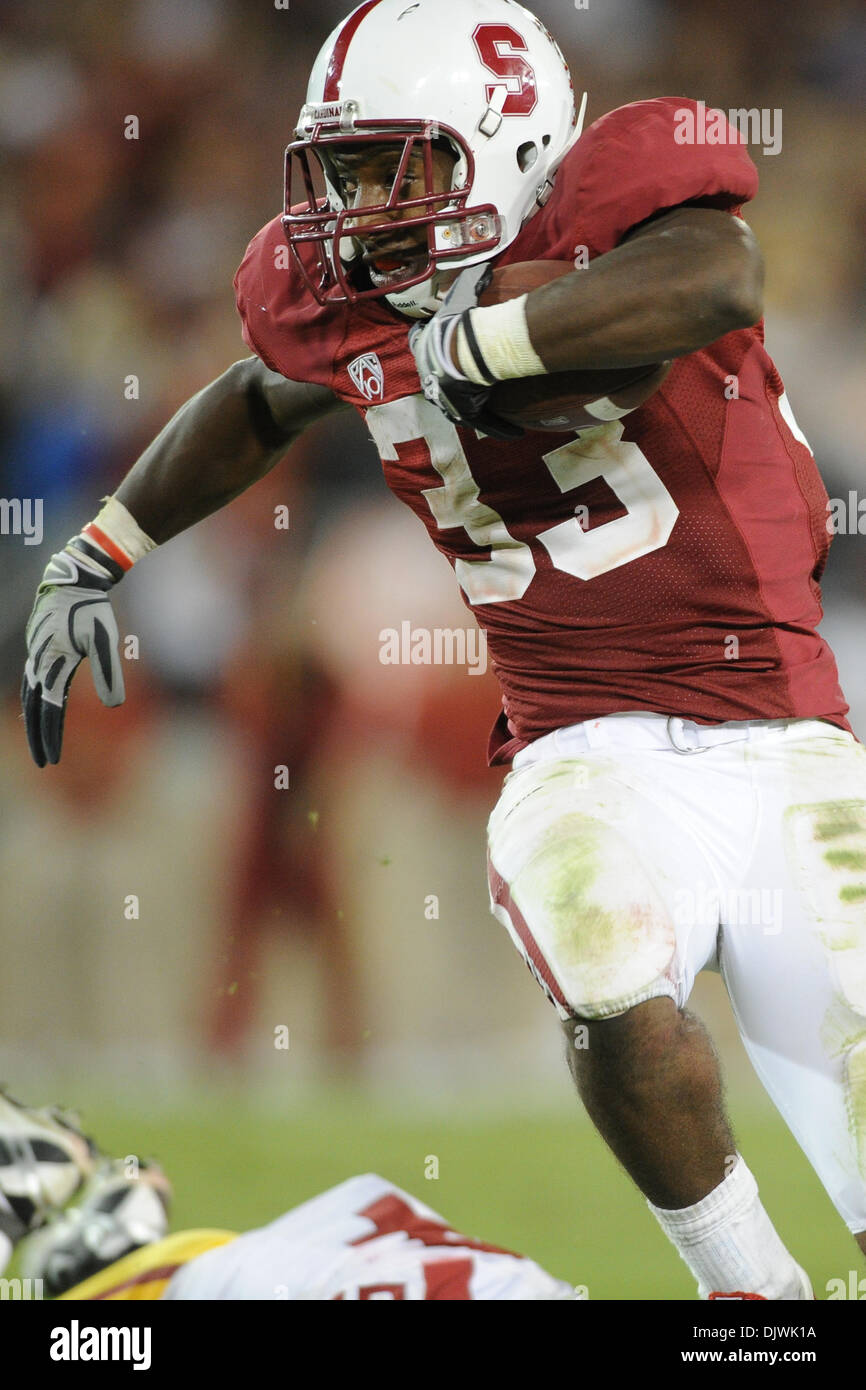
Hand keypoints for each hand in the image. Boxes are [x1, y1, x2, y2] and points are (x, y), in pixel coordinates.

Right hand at [21, 542, 124, 766]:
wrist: (73, 579)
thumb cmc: (92, 609)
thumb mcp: (103, 640)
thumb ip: (108, 673)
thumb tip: (115, 706)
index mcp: (54, 663)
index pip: (50, 710)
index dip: (50, 737)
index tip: (53, 759)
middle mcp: (39, 661)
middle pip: (35, 708)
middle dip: (39, 737)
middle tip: (44, 762)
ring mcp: (36, 653)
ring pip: (30, 695)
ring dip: (34, 720)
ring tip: (40, 742)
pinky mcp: (38, 647)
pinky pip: (31, 680)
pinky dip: (34, 699)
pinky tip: (40, 707)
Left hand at [408, 264, 523, 440]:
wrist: (464, 349)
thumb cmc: (461, 321)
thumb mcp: (464, 294)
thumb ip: (473, 282)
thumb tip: (486, 267)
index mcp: (425, 345)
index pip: (419, 343)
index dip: (425, 343)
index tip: (432, 344)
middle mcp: (430, 374)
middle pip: (436, 380)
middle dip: (447, 383)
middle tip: (468, 385)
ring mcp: (445, 396)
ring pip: (460, 406)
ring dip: (473, 409)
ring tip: (490, 413)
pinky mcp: (462, 410)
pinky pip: (482, 421)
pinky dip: (498, 428)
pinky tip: (513, 435)